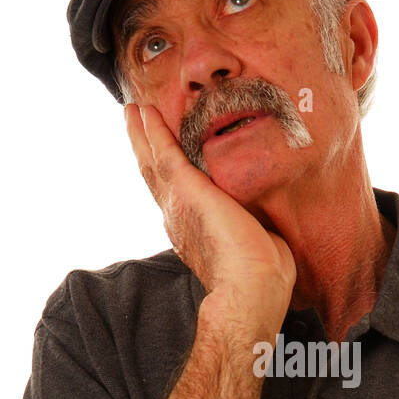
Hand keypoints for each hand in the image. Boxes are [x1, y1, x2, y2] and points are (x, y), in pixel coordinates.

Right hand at [125, 102, 295, 304]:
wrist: (252, 287)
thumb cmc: (264, 279)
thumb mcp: (257, 245)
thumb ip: (253, 229)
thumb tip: (266, 224)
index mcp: (194, 232)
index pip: (177, 198)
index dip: (167, 177)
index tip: (162, 160)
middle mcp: (177, 218)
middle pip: (154, 176)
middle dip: (143, 149)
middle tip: (133, 124)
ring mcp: (177, 204)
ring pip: (151, 162)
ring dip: (141, 135)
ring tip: (132, 111)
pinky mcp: (185, 190)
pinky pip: (164, 152)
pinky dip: (153, 131)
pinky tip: (145, 112)